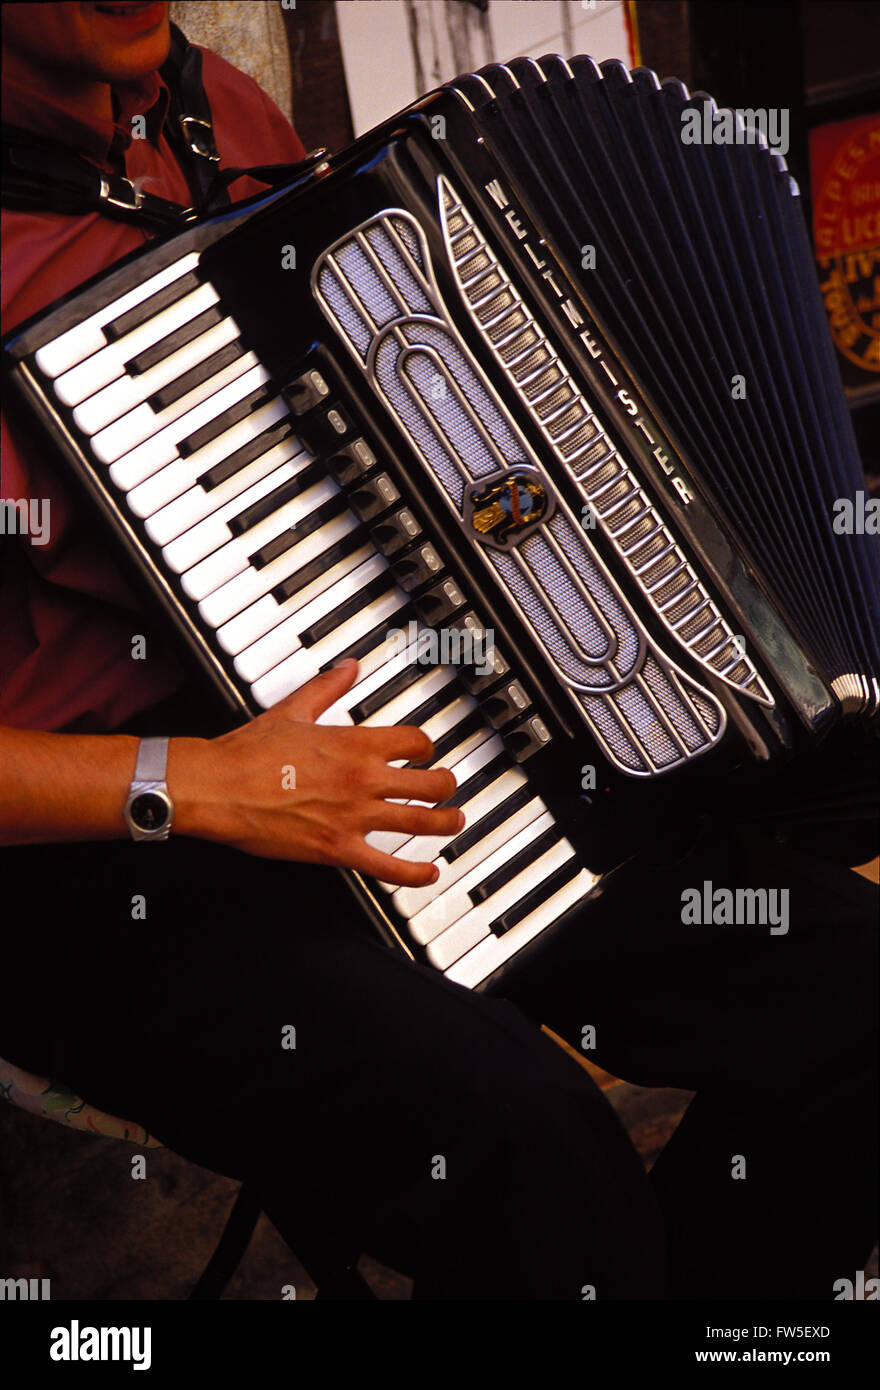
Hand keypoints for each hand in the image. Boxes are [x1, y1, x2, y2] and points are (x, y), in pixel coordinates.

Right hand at [178, 659, 461, 886]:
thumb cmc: (247, 753)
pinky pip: (389, 867)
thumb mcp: (293, 710)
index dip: (427, 747)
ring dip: (446, 823)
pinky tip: (430, 873)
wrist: (218, 787)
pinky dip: (416, 873)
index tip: (425, 751)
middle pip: (430, 783)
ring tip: (454, 822)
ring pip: (422, 823)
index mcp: (355, 744)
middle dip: (446, 785)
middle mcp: (363, 779)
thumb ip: (327, 688)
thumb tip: (348, 668)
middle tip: (448, 787)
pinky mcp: (338, 850)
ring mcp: (355, 817)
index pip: (416, 742)